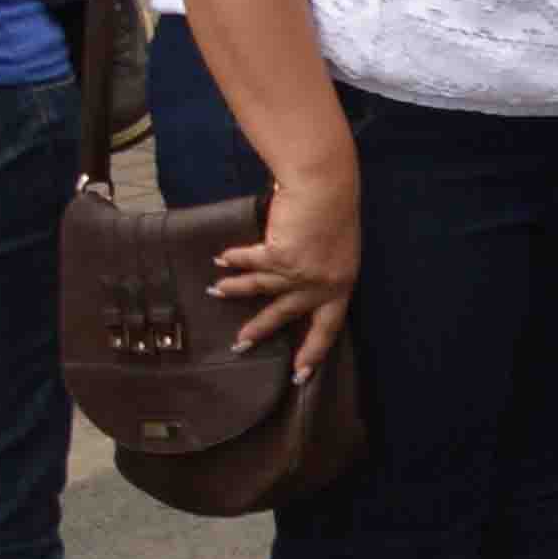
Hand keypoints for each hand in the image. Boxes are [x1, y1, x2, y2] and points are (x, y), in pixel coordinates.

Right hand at [222, 150, 360, 377]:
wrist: (325, 186)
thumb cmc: (333, 210)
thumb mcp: (335, 247)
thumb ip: (319, 267)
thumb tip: (294, 281)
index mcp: (342, 283)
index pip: (329, 326)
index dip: (313, 350)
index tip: (300, 373)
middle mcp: (323, 283)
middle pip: (288, 314)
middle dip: (261, 329)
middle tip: (240, 347)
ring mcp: (301, 272)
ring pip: (261, 288)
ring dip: (236, 289)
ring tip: (216, 292)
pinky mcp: (279, 256)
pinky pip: (250, 262)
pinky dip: (234, 260)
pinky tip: (220, 260)